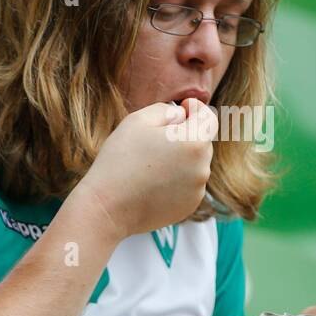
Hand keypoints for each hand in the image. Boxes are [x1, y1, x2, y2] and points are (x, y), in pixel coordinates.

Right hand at [73, 98, 212, 240]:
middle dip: (184, 135)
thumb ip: (166, 111)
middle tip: (155, 139)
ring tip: (149, 165)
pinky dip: (175, 180)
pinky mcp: (188, 206)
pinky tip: (151, 183)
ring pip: (195, 164)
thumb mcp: (137, 121)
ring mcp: (197, 190)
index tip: (182, 107)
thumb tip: (181, 116)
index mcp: (194, 142)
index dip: (195, 109)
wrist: (107, 207)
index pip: (209, 118)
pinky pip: (188, 185)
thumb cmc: (119, 160)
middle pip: (201, 142)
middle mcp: (203, 167)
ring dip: (180, 158)